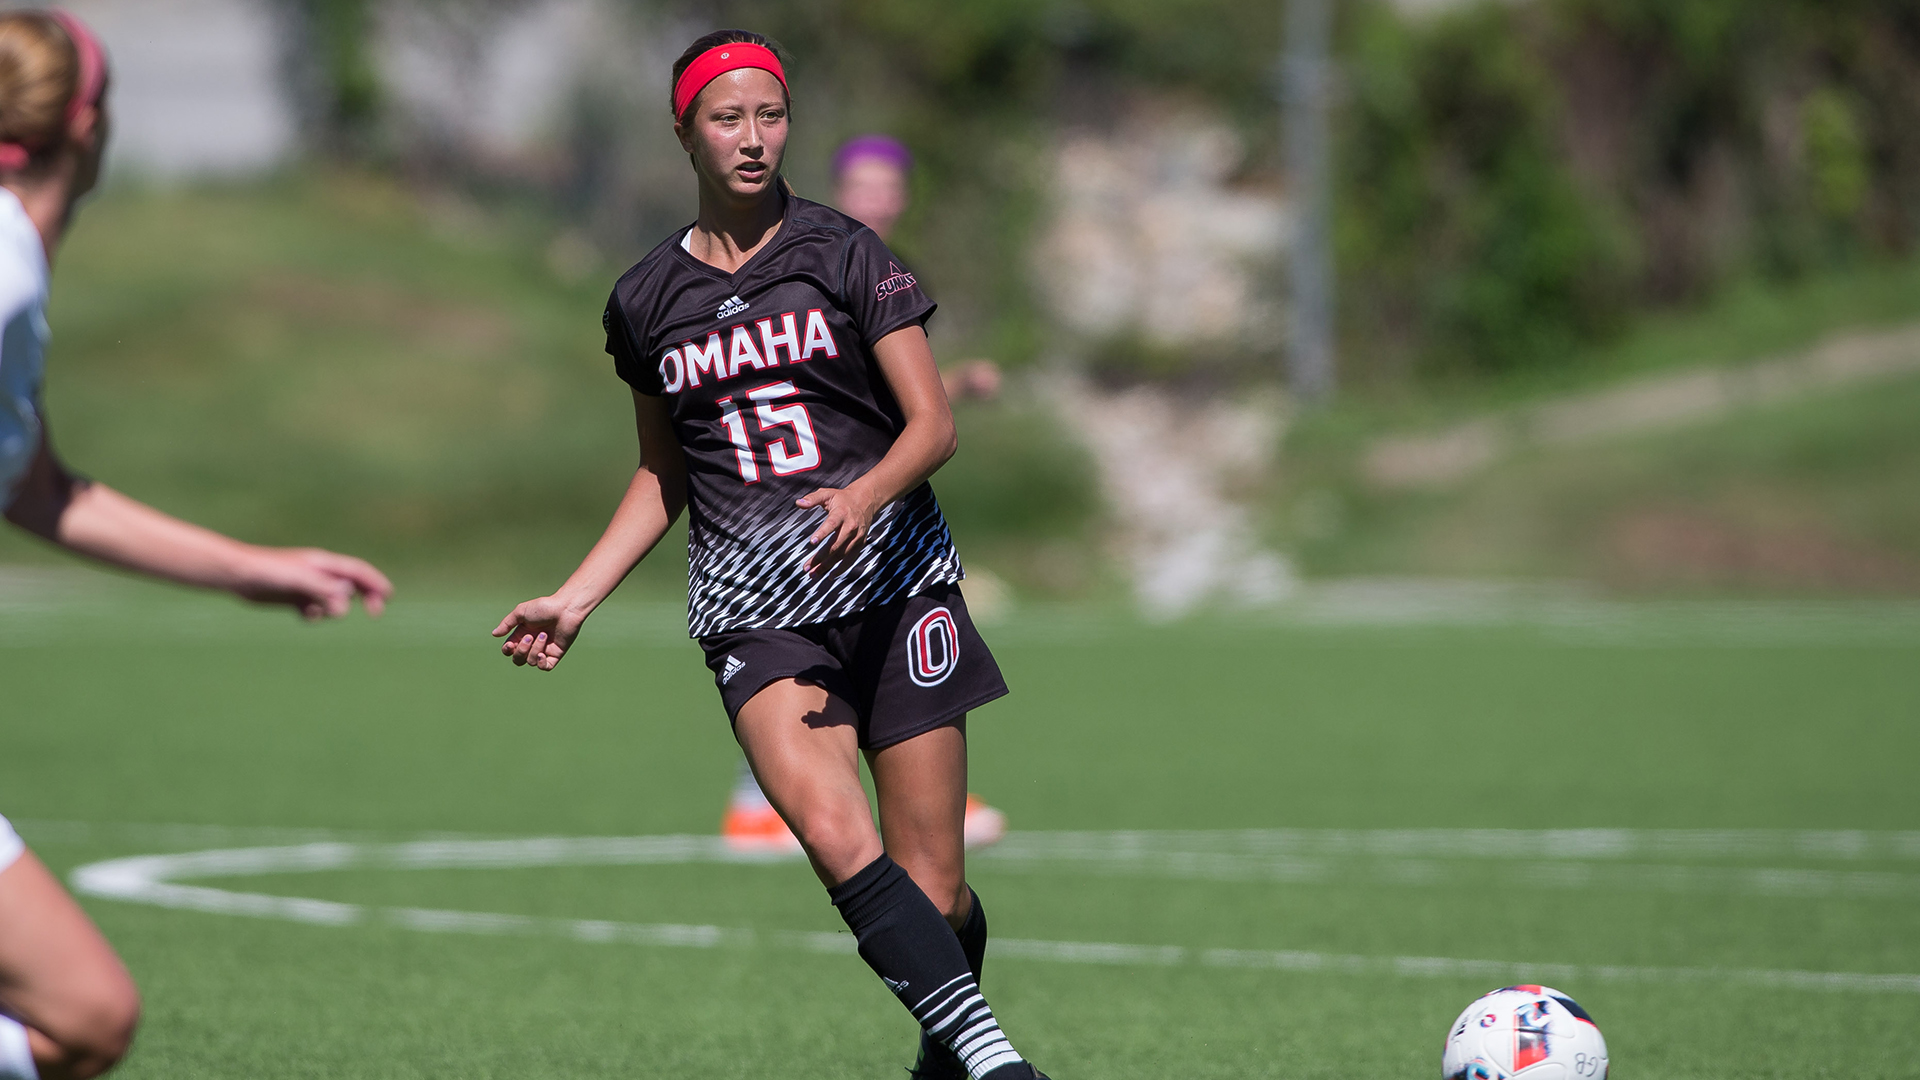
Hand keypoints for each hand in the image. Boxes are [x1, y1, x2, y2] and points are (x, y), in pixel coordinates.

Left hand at [232, 547, 391, 619]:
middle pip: (352, 585)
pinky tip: (304, 614)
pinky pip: (315, 610)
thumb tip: (349, 595)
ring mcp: (307, 586)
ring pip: (334, 600)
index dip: (375, 582)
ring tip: (318, 610)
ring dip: (333, 609)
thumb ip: (324, 587)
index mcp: (323, 564)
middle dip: (366, 597)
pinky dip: (315, 615)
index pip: (357, 571)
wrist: (238, 575)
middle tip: (376, 613)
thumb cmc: (269, 572)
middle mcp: (319, 574)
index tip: (388, 597)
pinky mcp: (295, 597)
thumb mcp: (299, 579)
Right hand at [491, 596, 588, 670]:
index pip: (509, 651)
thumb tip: (494, 634)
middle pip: (518, 659)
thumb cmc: (544, 607)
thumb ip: (507, 623)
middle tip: (530, 635)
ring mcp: (544, 650)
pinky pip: (545, 667)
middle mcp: (531, 644)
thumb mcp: (521, 612)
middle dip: (521, 650)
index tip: (510, 644)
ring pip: (530, 661)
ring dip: (535, 649)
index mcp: (521, 635)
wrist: (565, 608)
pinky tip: (542, 654)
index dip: (508, 651)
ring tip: (544, 634)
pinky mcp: (555, 654)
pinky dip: (541, 663)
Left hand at [796, 484, 878, 574]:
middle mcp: (850, 527)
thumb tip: (798, 503)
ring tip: (813, 574)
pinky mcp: (860, 544)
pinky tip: (830, 576)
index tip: (812, 542)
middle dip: (820, 558)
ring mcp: (856, 537)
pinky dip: (841, 569)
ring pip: (841, 555)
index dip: (822, 533)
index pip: (832, 524)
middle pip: (835, 545)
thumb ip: (812, 498)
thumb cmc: (842, 498)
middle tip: (806, 567)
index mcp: (842, 513)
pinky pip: (850, 559)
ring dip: (827, 566)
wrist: (866, 500)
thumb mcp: (827, 494)